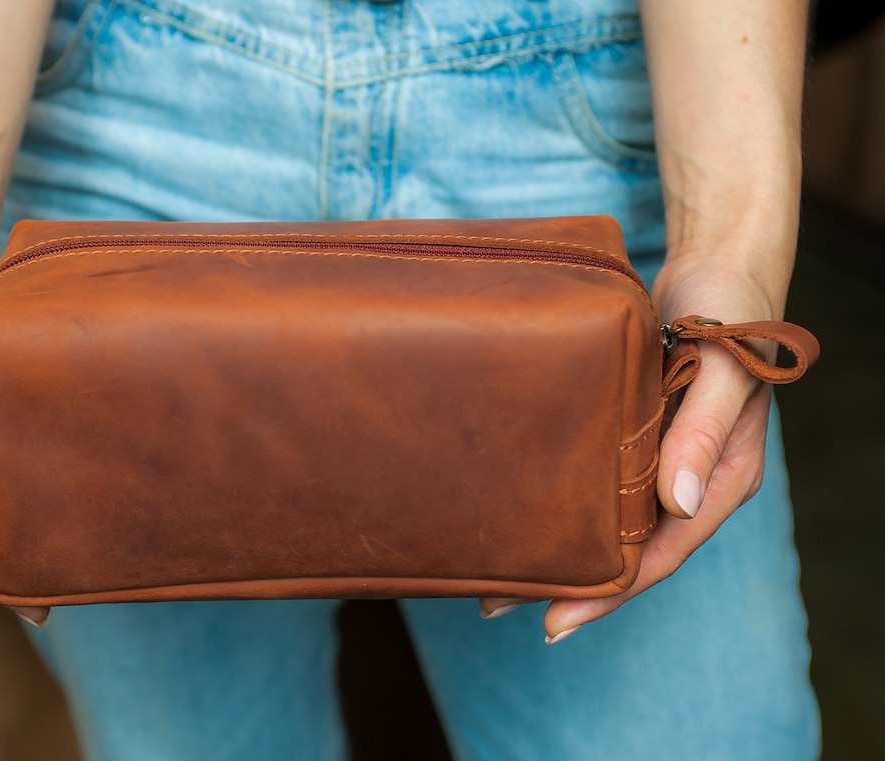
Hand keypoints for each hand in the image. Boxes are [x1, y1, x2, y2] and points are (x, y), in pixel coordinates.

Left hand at [481, 258, 782, 641]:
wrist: (715, 267)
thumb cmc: (731, 311)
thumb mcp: (723, 367)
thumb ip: (704, 432)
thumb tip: (679, 502)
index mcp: (721, 477)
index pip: (663, 552)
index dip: (611, 590)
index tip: (555, 621)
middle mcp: (687, 476)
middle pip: (628, 547)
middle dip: (570, 581)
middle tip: (496, 605)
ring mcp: (657, 455)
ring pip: (606, 517)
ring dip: (558, 544)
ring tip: (494, 570)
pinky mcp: (630, 429)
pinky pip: (595, 477)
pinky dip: (560, 498)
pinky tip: (516, 506)